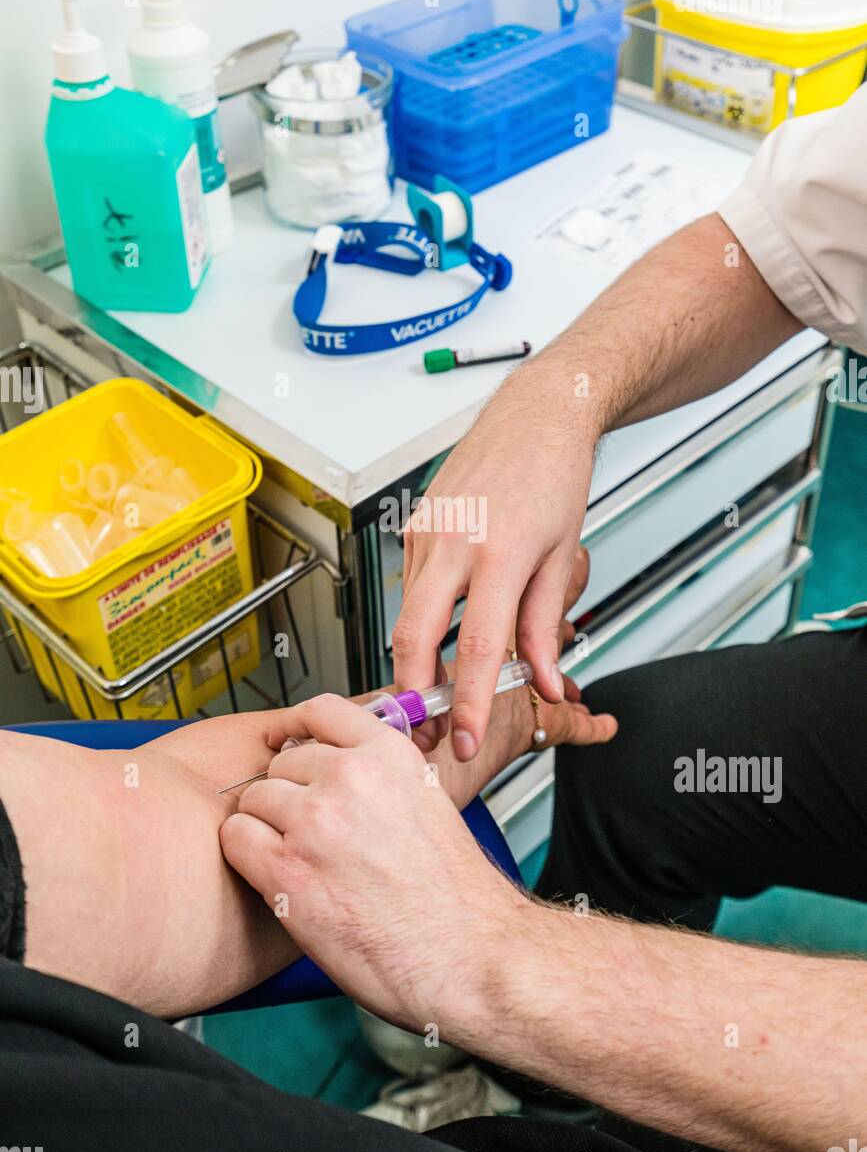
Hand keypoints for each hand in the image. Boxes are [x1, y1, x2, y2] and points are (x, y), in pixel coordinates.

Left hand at [219, 695, 525, 1031]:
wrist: (464, 953)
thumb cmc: (452, 894)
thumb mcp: (429, 802)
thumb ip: (382, 774)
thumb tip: (339, 764)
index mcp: (388, 754)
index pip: (320, 710)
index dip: (297, 730)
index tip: (287, 743)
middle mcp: (349, 777)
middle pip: (282, 762)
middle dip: (290, 794)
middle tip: (312, 833)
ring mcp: (314, 821)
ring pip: (253, 800)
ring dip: (267, 827)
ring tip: (302, 861)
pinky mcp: (287, 870)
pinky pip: (236, 839)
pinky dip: (247, 858)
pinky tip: (280, 879)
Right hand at [395, 372, 598, 761]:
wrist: (538, 414)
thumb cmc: (555, 474)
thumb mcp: (564, 555)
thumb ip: (545, 625)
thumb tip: (545, 681)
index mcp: (498, 553)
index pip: (473, 648)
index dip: (465, 703)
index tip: (461, 737)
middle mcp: (454, 541)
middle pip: (414, 637)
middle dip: (413, 693)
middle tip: (424, 731)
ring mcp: (428, 531)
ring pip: (408, 614)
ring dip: (416, 658)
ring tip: (434, 692)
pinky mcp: (416, 525)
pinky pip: (411, 585)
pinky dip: (421, 617)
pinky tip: (439, 629)